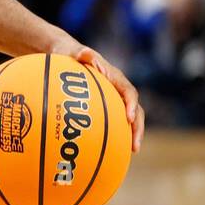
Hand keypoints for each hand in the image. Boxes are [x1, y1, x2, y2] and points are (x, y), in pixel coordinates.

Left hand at [49, 36, 144, 152]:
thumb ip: (82, 54)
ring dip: (132, 134)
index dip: (131, 105)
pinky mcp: (106, 106)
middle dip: (138, 128)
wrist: (66, 56)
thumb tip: (85, 54)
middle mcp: (118, 89)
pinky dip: (117, 134)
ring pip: (128, 118)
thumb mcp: (74, 52)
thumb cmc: (69, 54)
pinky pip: (115, 121)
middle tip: (135, 146)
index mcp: (114, 78)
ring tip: (132, 152)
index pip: (128, 92)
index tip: (129, 118)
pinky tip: (111, 150)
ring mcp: (113, 99)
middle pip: (134, 110)